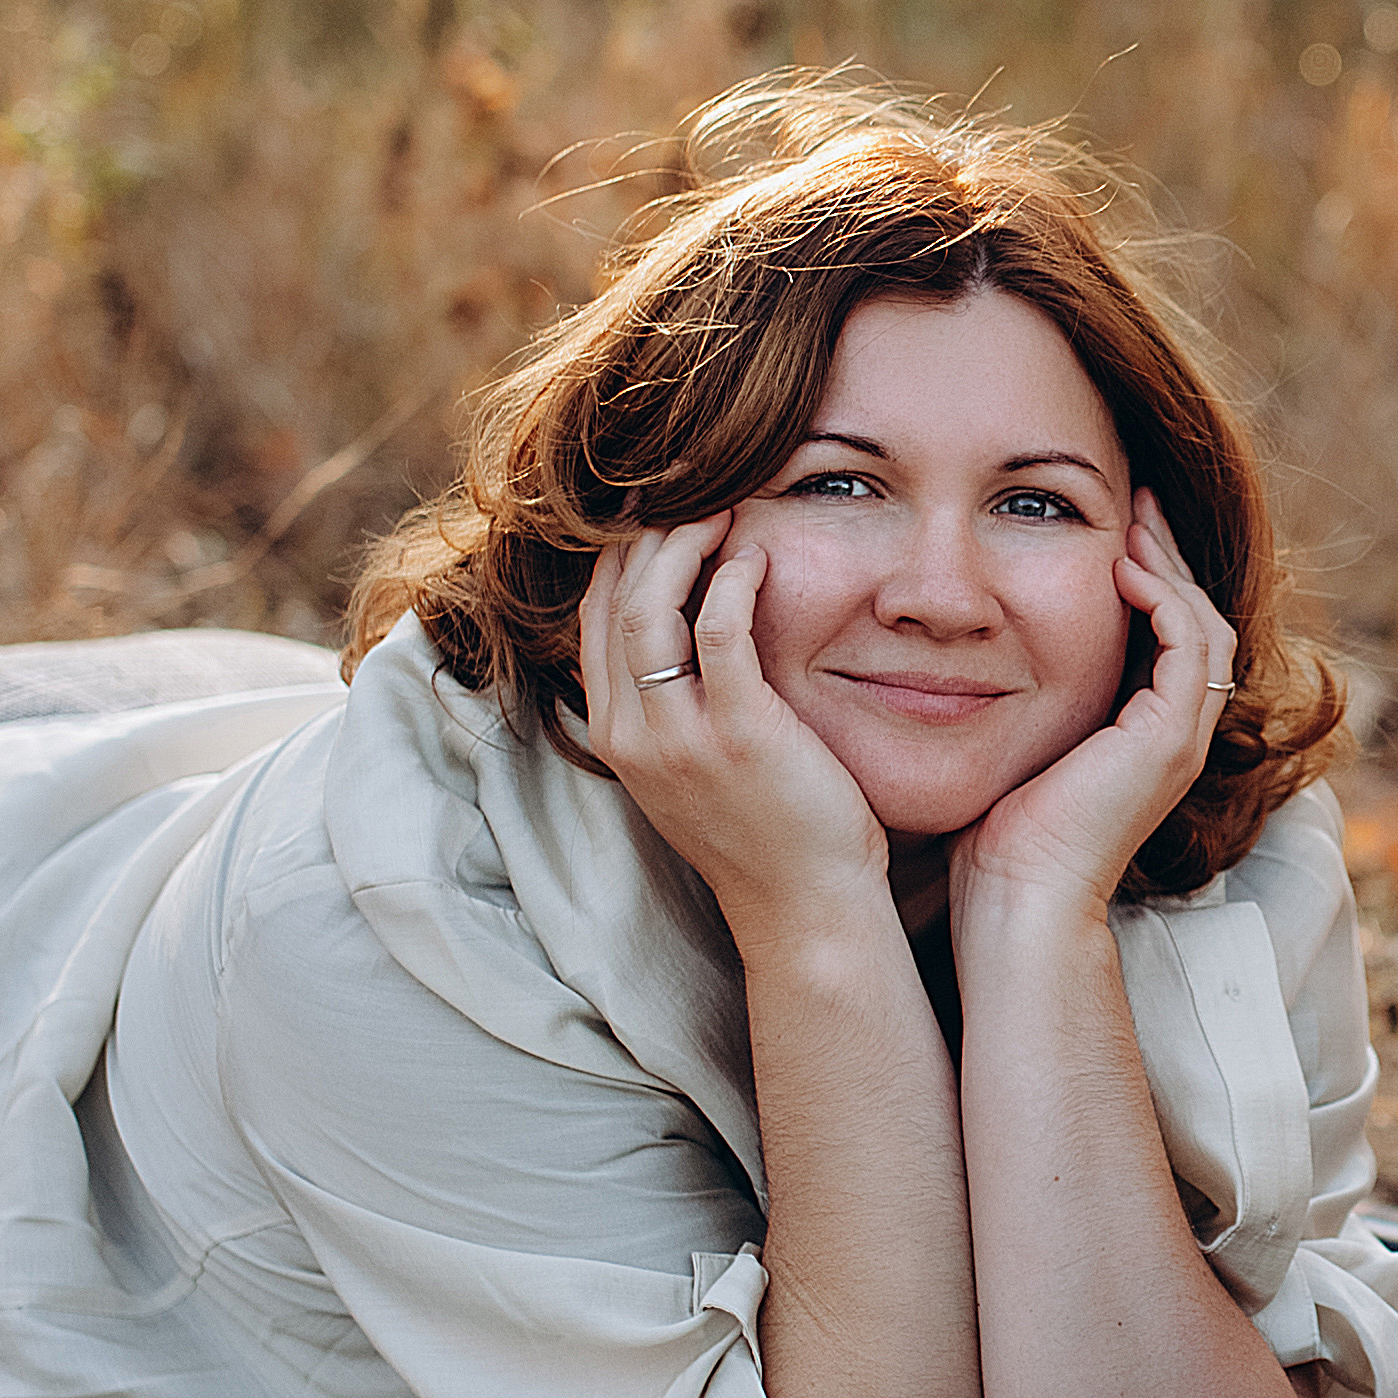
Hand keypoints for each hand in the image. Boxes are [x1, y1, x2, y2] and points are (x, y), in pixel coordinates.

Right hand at [578, 520, 895, 953]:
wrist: (803, 907)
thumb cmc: (763, 830)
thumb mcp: (689, 767)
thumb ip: (669, 705)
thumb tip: (681, 629)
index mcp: (614, 735)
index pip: (594, 618)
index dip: (619, 554)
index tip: (654, 510)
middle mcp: (632, 734)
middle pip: (615, 601)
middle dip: (648, 534)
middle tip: (692, 490)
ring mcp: (680, 736)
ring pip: (651, 608)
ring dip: (684, 545)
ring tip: (723, 507)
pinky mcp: (739, 733)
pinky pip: (720, 631)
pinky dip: (733, 582)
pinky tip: (758, 559)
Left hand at [946, 489, 1233, 954]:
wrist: (1016, 903)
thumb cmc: (991, 841)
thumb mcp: (1002, 746)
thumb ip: (1005, 699)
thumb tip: (954, 649)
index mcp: (1141, 739)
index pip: (1168, 639)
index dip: (1148, 579)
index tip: (1111, 530)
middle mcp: (1173, 737)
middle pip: (1197, 621)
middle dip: (1167, 556)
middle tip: (1134, 501)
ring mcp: (1179, 740)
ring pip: (1205, 626)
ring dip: (1171, 566)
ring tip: (1133, 521)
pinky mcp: (1170, 740)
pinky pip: (1190, 647)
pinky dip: (1164, 600)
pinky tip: (1123, 568)